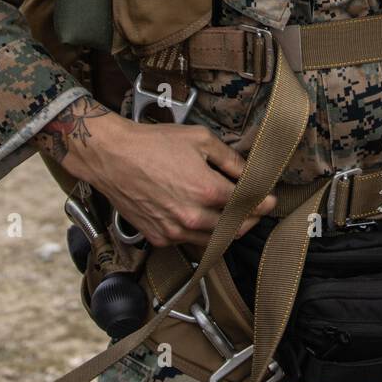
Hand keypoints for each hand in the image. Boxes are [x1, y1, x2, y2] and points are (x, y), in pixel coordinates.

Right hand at [39, 105, 276, 248]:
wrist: (113, 156)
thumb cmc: (153, 144)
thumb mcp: (200, 139)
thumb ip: (230, 159)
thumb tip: (251, 173)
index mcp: (207, 191)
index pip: (249, 205)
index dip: (263, 203)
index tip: (269, 200)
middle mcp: (192, 216)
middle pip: (234, 228)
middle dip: (249, 219)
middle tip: (254, 208)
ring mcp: (174, 230)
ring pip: (213, 240)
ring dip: (226, 229)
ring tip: (230, 215)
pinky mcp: (159, 237)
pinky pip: (189, 242)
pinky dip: (200, 233)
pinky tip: (201, 218)